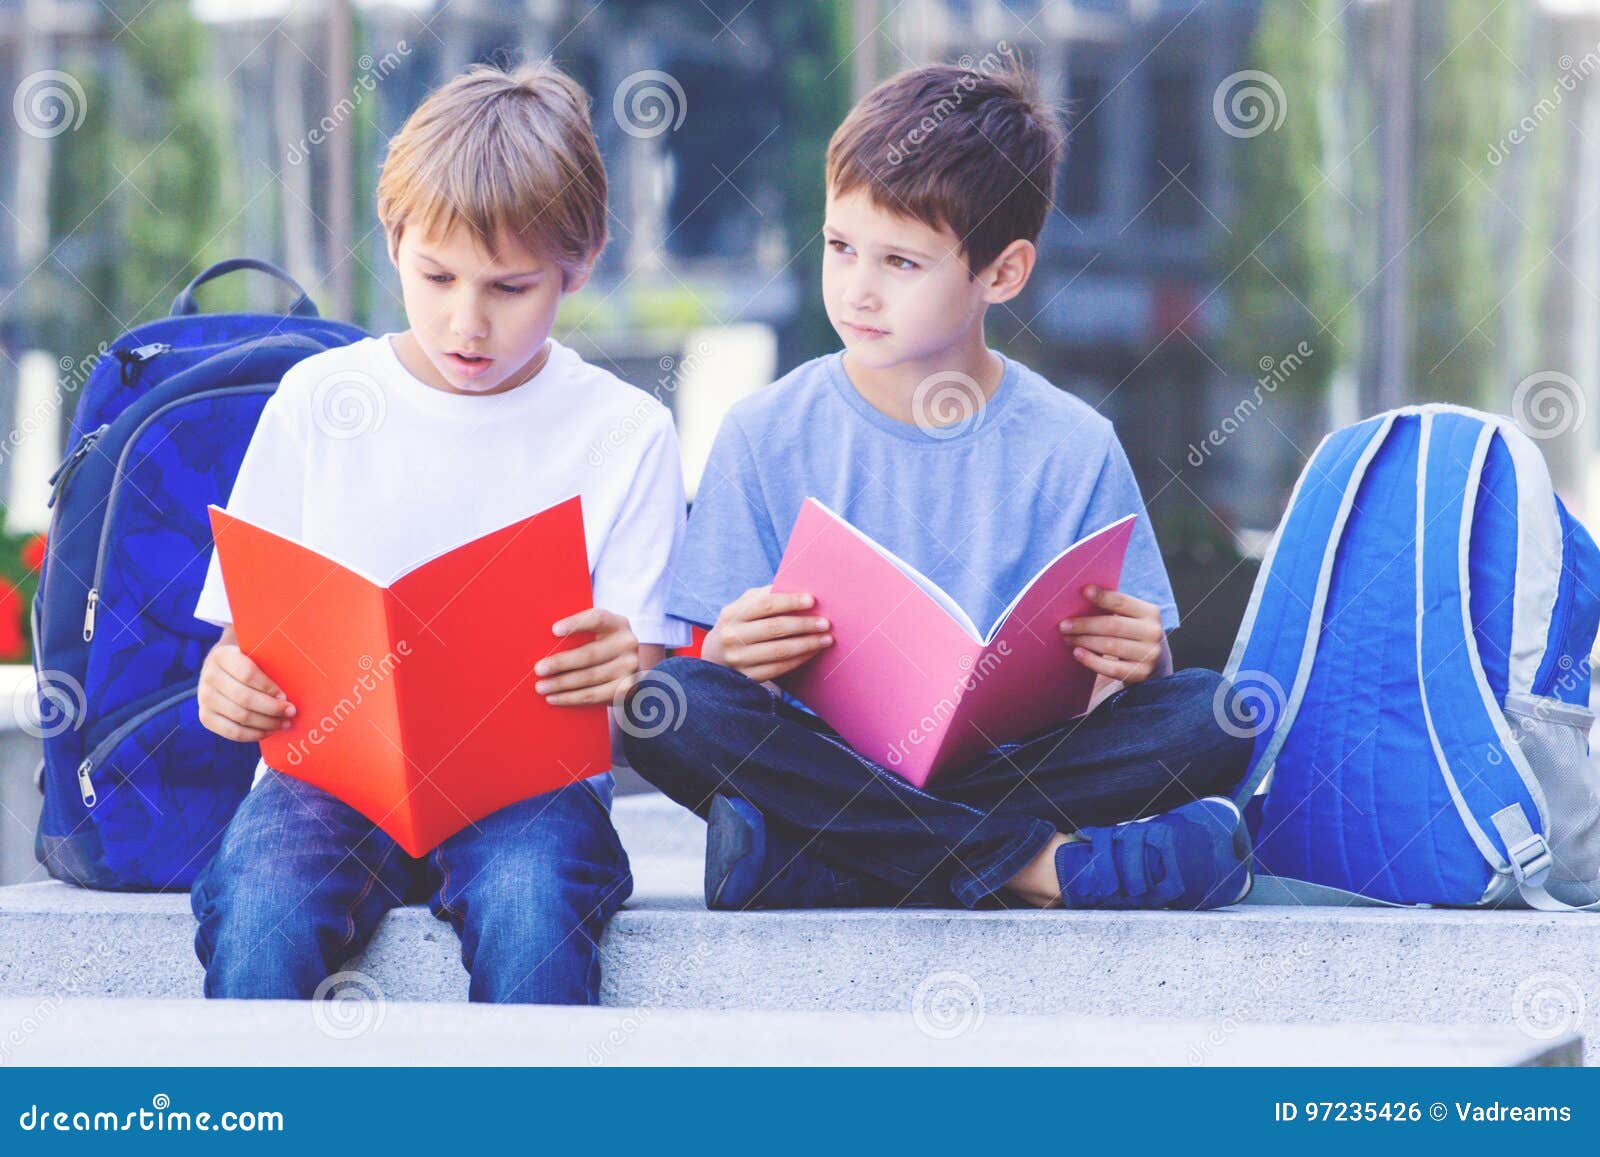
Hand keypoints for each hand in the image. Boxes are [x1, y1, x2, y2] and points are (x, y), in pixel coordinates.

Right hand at [198, 632, 295, 741]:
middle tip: (291, 712)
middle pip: (244, 698)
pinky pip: (231, 732)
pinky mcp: (205, 717)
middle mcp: (209, 676)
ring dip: (267, 723)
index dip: (268, 687)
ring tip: (285, 723)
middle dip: (272, 708)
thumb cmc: (249, 661)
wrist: (222, 669)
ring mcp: (204, 698)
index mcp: (222, 656)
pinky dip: (253, 735)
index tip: (285, 696)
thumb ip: (270, 660)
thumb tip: (301, 677)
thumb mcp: (256, 653)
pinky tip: (269, 732)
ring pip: (240, 716)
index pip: (247, 673)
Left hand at [535, 607, 638, 706]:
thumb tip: (544, 644)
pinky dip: (570, 698)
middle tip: (539, 669)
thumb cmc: (604, 648)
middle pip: (590, 654)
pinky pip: (593, 695)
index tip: (554, 630)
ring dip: (561, 684)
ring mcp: (629, 667)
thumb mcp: (600, 634)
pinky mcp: (625, 689)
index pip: (597, 618)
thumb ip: (581, 634)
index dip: (576, 623)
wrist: (630, 670)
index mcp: (617, 624)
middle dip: (561, 663)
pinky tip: (554, 698)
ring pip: (589, 677)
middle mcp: (627, 643)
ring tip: (541, 686)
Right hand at [702, 584, 831, 682]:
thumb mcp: (743, 607)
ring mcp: (737, 659)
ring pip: (779, 651)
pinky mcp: (746, 678)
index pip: (765, 604)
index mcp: (732, 614)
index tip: (812, 600)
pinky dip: (798, 660)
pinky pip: (778, 669)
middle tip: (826, 623)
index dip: (790, 602)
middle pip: (774, 628)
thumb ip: (764, 597)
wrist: (715, 657)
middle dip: (804, 625)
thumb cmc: (739, 625)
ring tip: (826, 639)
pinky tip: (812, 653)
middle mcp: (732, 636)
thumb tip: (797, 588)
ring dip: (806, 645)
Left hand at [1059, 585, 1165, 687]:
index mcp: (1150, 612)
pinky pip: (1112, 668)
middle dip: (1085, 624)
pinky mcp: (1141, 673)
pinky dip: (1092, 660)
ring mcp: (1149, 655)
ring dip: (1084, 641)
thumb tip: (1081, 595)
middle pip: (1113, 625)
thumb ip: (1111, 607)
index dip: (1103, 597)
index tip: (1084, 591)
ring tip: (1067, 638)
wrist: (1152, 662)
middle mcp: (1153, 632)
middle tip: (1063, 625)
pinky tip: (1077, 653)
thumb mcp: (1129, 617)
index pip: (1122, 602)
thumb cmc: (1130, 632)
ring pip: (1110, 646)